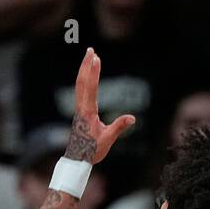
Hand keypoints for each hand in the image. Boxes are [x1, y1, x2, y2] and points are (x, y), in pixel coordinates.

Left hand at [65, 48, 135, 164]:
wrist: (77, 159)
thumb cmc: (92, 150)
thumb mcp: (107, 140)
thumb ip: (119, 127)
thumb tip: (132, 118)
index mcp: (88, 112)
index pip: (91, 88)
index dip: (94, 72)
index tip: (96, 58)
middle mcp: (82, 107)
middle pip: (82, 81)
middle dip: (86, 65)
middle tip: (91, 50)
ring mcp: (79, 108)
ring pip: (80, 85)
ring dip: (84, 70)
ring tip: (89, 56)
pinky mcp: (80, 111)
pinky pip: (80, 90)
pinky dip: (83, 79)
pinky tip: (86, 75)